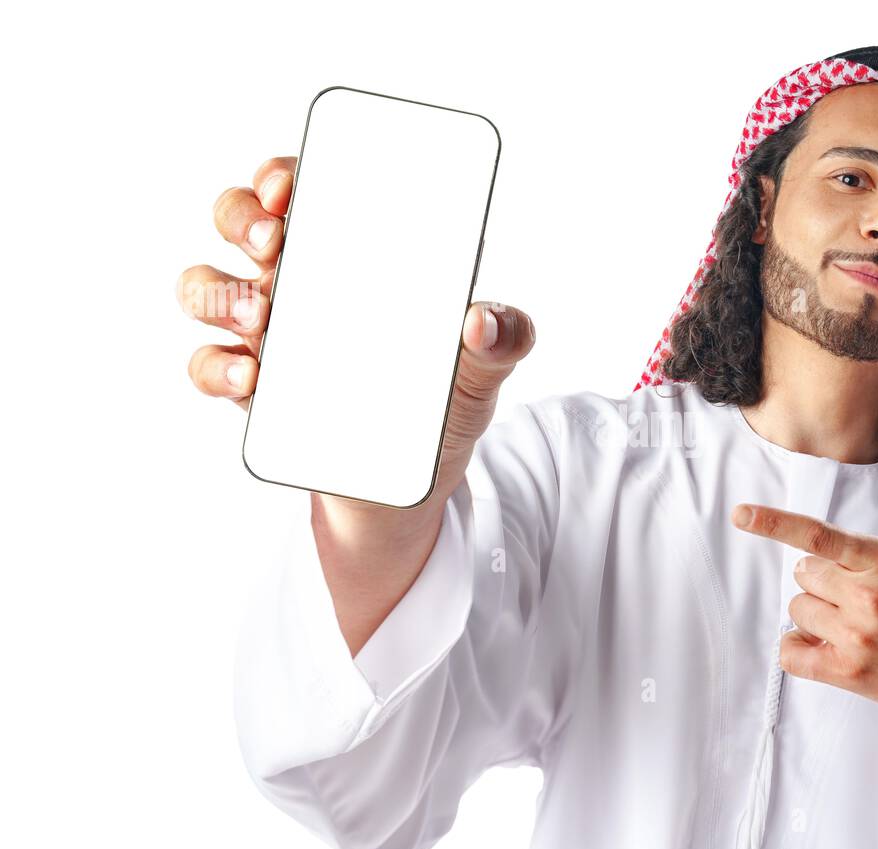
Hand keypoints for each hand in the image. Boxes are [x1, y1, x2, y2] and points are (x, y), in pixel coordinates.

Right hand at [175, 155, 534, 514]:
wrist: (416, 479)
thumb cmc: (446, 398)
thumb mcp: (486, 365)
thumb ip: (505, 338)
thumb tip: (483, 323)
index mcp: (352, 253)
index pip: (300, 187)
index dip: (279, 174)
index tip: (286, 188)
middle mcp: (299, 279)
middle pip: (237, 219)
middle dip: (240, 218)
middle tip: (275, 244)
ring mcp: (266, 332)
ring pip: (207, 285)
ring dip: (221, 293)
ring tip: (259, 317)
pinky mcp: (252, 388)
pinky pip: (208, 366)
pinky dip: (217, 368)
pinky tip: (251, 378)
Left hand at [731, 503, 877, 725]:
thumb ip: (875, 546)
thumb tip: (829, 548)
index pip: (819, 536)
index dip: (774, 523)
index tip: (741, 515)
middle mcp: (867, 597)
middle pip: (803, 575)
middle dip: (822, 581)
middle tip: (853, 597)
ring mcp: (856, 636)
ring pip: (797, 610)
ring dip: (816, 614)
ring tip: (853, 625)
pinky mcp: (848, 672)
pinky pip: (791, 651)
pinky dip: (799, 647)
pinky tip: (825, 646)